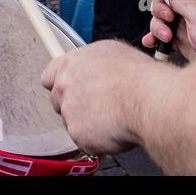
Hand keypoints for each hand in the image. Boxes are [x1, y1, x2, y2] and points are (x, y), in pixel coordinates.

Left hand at [42, 40, 146, 154]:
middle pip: (59, 101)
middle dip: (75, 105)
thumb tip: (94, 68)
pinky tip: (114, 129)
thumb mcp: (111, 52)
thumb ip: (92, 63)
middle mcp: (64, 88)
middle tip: (98, 105)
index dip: (61, 83)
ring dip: (88, 123)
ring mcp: (69, 113)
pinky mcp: (78, 135)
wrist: (146, 99)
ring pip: (73, 123)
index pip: (49, 76)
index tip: (70, 88)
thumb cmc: (136, 75)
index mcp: (70, 64)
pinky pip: (86, 141)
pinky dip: (98, 139)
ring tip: (113, 116)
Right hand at [143, 0, 195, 60]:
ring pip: (160, 18)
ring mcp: (182, 24)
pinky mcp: (178, 39)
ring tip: (166, 38)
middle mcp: (188, 8)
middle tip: (168, 18)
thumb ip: (181, 0)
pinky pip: (159, 35)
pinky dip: (153, 38)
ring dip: (157, 26)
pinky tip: (151, 42)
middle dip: (159, 8)